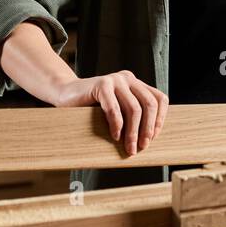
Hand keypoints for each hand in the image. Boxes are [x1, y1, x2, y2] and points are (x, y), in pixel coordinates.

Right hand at [52, 70, 167, 155]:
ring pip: (134, 108)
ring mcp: (115, 79)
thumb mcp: (118, 109)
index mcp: (136, 84)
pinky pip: (114, 108)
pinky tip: (115, 136)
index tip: (153, 138)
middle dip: (147, 129)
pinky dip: (117, 125)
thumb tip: (149, 140)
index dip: (159, 119)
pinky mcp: (101, 84)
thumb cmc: (92, 107)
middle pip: (149, 104)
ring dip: (133, 132)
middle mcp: (128, 79)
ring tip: (129, 147)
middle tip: (142, 147)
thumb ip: (131, 116)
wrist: (66, 94)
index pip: (159, 99)